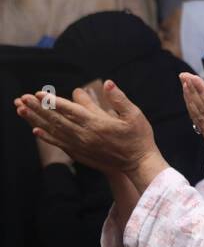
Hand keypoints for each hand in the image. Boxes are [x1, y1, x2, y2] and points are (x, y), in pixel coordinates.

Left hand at [15, 81, 160, 174]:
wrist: (138, 163)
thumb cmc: (138, 137)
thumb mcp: (134, 115)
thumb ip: (119, 98)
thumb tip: (107, 83)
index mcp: (97, 124)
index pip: (70, 110)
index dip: (53, 101)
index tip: (39, 93)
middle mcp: (85, 135)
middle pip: (57, 120)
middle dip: (38, 108)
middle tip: (23, 98)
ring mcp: (81, 146)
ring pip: (54, 131)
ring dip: (37, 120)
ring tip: (22, 110)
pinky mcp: (81, 154)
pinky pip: (59, 143)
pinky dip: (46, 136)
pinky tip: (36, 130)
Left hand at [180, 73, 203, 180]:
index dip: (201, 91)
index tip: (192, 77)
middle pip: (201, 111)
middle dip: (191, 92)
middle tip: (183, 76)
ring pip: (198, 118)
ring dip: (190, 101)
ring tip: (184, 86)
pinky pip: (201, 127)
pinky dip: (195, 113)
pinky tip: (193, 106)